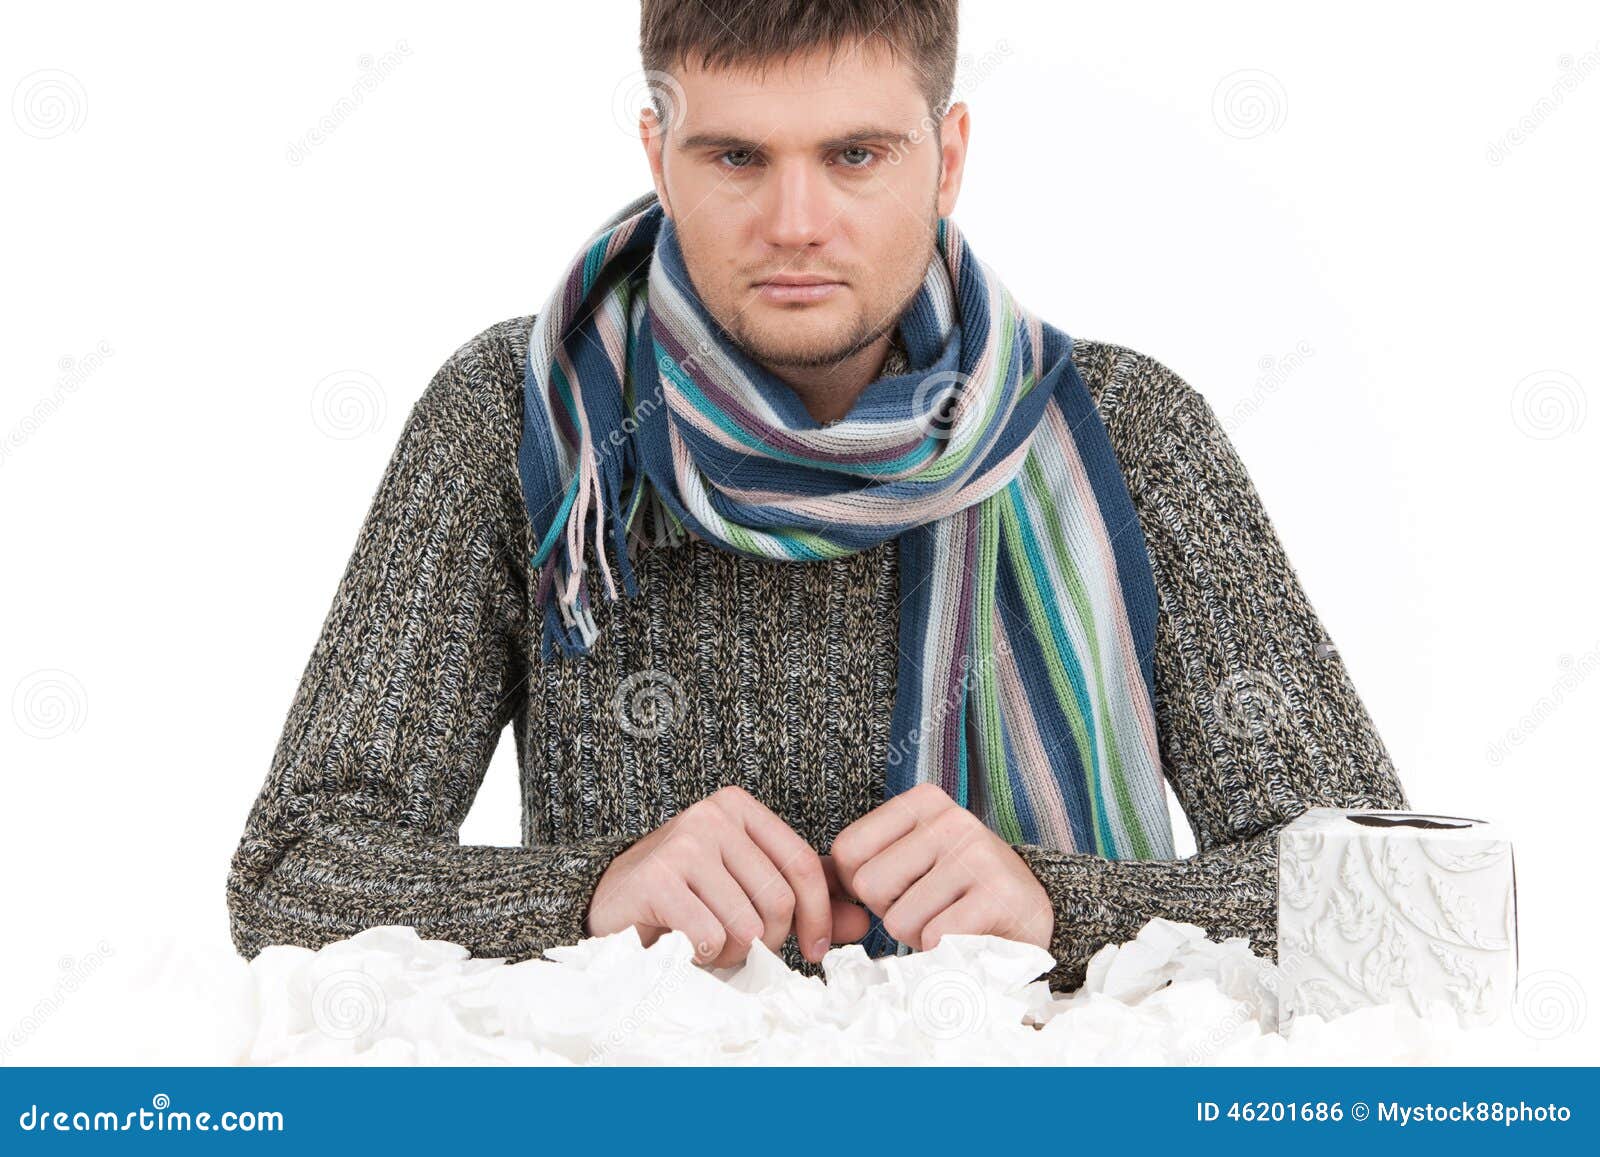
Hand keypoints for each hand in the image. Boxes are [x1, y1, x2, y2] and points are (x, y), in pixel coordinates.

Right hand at [583, 785, 864, 968]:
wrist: (610, 902)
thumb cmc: (686, 895)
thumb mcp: (747, 887)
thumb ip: (805, 900)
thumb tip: (862, 922)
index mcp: (740, 809)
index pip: (802, 864)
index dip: (817, 915)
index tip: (814, 949)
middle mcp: (713, 815)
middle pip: (778, 899)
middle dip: (767, 940)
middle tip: (742, 948)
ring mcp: (683, 843)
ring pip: (745, 924)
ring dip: (731, 953)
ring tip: (708, 943)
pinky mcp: (657, 878)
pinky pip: (709, 936)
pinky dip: (703, 956)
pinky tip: (685, 945)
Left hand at [828, 782, 1054, 951]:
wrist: (1030, 913)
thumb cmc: (957, 888)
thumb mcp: (909, 861)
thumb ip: (857, 868)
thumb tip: (807, 885)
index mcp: (922, 801)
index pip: (848, 850)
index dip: (862, 885)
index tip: (899, 887)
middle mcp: (951, 818)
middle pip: (869, 886)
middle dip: (890, 912)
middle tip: (929, 906)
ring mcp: (976, 854)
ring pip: (898, 919)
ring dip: (918, 936)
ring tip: (950, 921)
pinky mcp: (997, 896)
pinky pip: (933, 938)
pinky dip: (942, 952)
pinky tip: (967, 936)